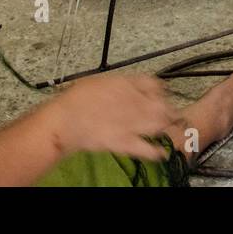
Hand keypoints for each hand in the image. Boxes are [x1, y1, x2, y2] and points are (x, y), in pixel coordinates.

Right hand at [51, 73, 180, 161]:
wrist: (64, 119)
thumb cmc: (77, 98)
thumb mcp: (102, 81)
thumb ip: (122, 84)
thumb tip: (135, 85)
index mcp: (127, 84)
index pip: (154, 84)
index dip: (161, 91)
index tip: (161, 96)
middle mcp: (133, 101)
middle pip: (162, 105)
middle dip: (167, 110)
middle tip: (168, 115)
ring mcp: (131, 123)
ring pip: (159, 124)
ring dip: (164, 126)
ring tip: (164, 129)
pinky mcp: (124, 142)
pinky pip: (146, 149)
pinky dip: (157, 151)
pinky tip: (162, 153)